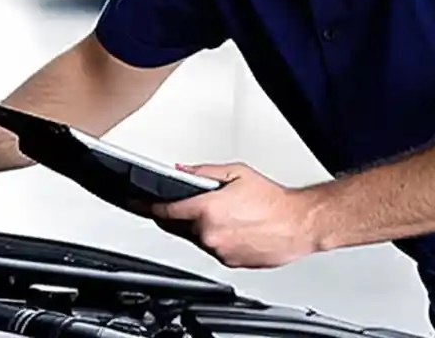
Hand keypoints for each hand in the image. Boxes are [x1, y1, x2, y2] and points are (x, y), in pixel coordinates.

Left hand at [149, 163, 317, 268]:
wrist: (298, 224)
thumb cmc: (273, 200)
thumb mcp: (236, 173)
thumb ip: (203, 173)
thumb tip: (181, 172)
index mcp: (207, 210)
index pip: (165, 210)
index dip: (148, 205)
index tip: (136, 203)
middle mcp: (209, 234)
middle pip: (178, 226)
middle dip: (179, 214)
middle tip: (194, 203)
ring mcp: (218, 251)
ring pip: (196, 238)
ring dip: (200, 227)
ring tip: (225, 213)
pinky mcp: (228, 262)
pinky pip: (212, 248)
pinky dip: (215, 238)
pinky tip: (233, 227)